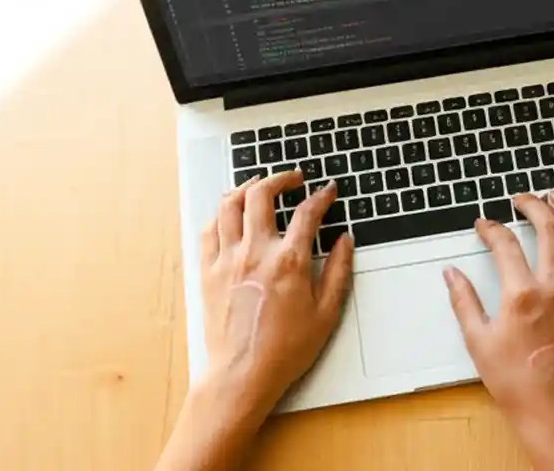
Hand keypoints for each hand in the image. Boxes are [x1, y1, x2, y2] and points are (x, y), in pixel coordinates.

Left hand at [199, 171, 352, 414]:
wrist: (242, 374)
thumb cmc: (284, 350)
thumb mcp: (326, 313)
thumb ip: (339, 271)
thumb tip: (346, 241)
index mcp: (288, 262)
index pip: (307, 212)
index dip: (321, 196)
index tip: (327, 191)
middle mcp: (255, 253)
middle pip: (261, 195)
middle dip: (280, 178)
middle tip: (293, 179)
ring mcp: (227, 260)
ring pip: (229, 204)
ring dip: (246, 188)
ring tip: (259, 186)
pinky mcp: (208, 272)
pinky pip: (209, 230)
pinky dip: (221, 215)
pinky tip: (230, 215)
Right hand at [443, 192, 553, 470]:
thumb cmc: (516, 381)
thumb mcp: (478, 341)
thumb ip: (463, 301)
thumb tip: (451, 274)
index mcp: (521, 295)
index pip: (505, 244)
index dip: (491, 228)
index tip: (484, 225)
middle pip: (549, 229)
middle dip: (534, 205)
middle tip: (523, 198)